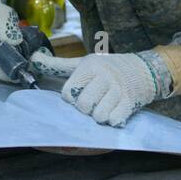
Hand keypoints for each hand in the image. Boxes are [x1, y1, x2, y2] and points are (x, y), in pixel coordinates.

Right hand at [0, 0, 22, 81]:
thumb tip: (15, 41)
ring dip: (10, 72)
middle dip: (11, 74)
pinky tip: (17, 64)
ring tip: (24, 65)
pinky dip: (8, 70)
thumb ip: (6, 27)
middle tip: (28, 69)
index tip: (21, 71)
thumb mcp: (1, 15)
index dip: (5, 72)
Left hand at [30, 51, 168, 126]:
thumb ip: (59, 64)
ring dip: (99, 116)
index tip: (80, 93)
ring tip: (104, 107)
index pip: (68, 92)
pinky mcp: (131, 101)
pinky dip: (113, 120)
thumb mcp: (85, 62)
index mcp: (90, 66)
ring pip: (98, 116)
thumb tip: (34, 59)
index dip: (71, 98)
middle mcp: (104, 76)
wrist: (146, 68)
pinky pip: (114, 120)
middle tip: (93, 102)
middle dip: (86, 109)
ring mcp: (118, 89)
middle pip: (83, 105)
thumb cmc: (109, 67)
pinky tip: (115, 111)